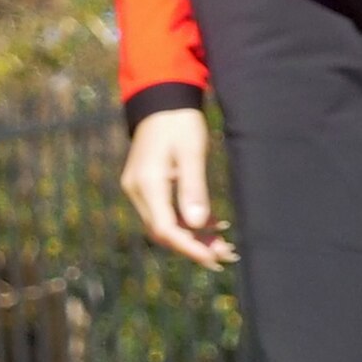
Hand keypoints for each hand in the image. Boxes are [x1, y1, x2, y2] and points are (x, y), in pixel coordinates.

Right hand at [122, 107, 234, 268]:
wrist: (161, 102)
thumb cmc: (179, 124)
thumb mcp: (191, 153)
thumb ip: (193, 189)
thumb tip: (196, 225)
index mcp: (147, 183)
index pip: (165, 228)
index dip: (189, 247)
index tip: (214, 258)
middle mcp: (136, 190)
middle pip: (162, 231)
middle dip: (193, 246)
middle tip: (225, 255)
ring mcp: (138, 189)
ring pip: (163, 224)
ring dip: (191, 237)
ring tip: (222, 244)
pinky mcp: (145, 186)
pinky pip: (163, 212)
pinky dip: (185, 223)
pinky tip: (209, 225)